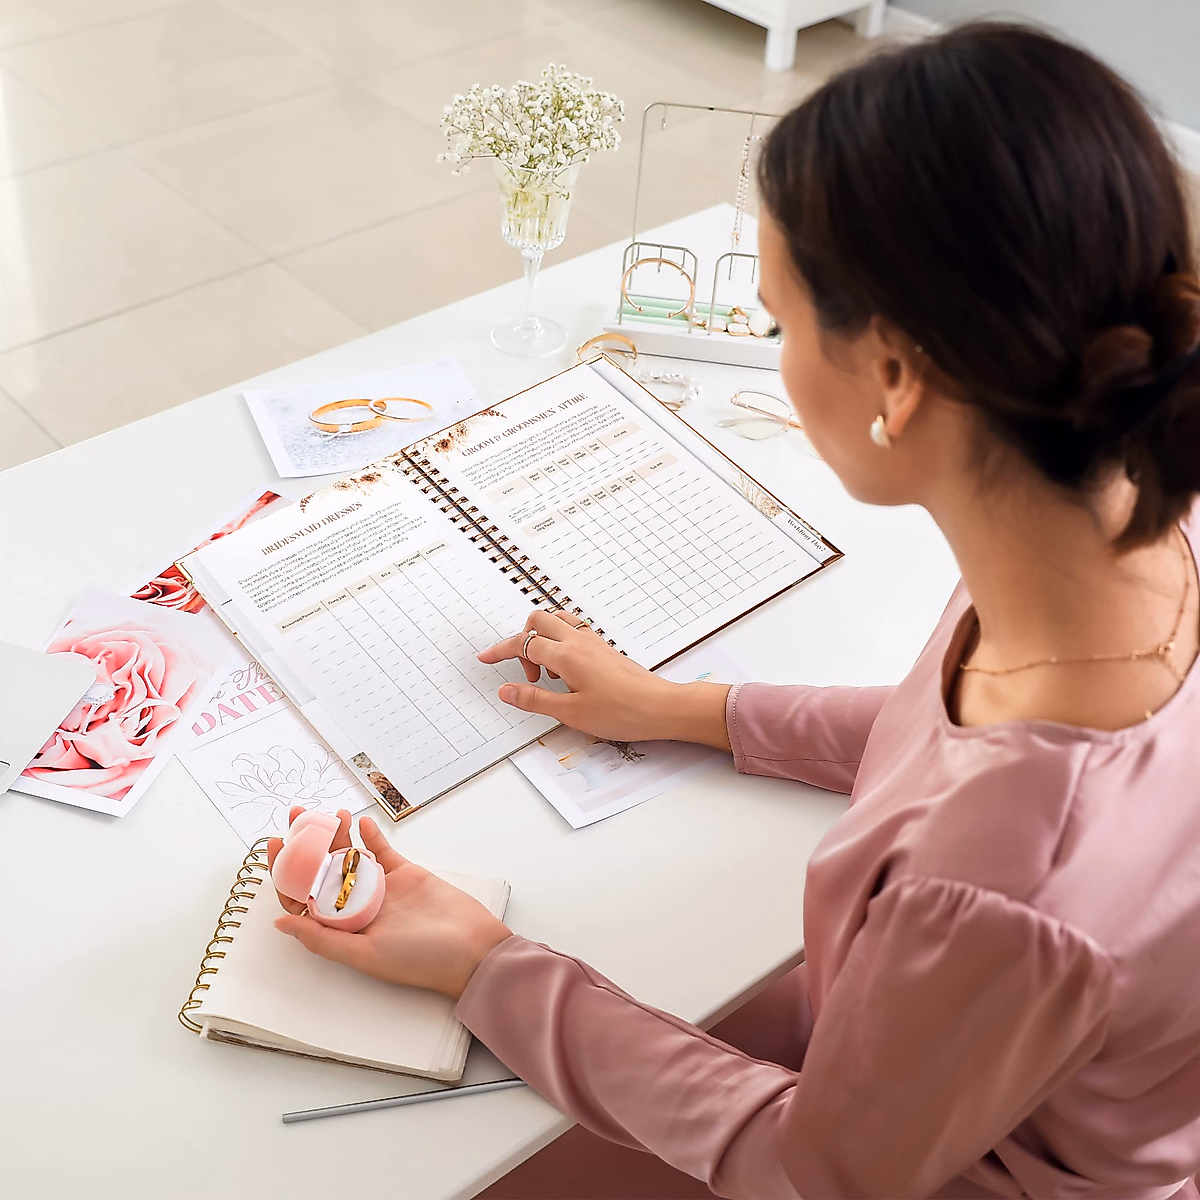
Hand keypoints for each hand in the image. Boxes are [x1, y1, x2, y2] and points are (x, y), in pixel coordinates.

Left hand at [266, 807, 510, 999]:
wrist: (471, 947)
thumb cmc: (421, 960)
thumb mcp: (365, 955)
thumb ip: (323, 940)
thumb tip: (280, 922)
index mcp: (341, 928)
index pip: (302, 897)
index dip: (285, 872)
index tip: (277, 844)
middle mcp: (355, 906)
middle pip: (321, 870)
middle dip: (306, 842)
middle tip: (296, 815)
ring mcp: (379, 888)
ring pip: (349, 856)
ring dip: (337, 834)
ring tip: (330, 813)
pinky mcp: (404, 873)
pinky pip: (382, 850)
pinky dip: (371, 834)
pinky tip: (360, 820)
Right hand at [477, 609, 731, 748]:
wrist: (660, 708)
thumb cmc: (622, 712)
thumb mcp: (570, 713)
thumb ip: (534, 699)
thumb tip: (506, 690)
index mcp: (567, 655)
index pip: (524, 643)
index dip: (501, 650)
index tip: (486, 657)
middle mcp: (579, 641)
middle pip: (538, 620)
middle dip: (521, 642)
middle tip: (525, 674)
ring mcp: (594, 642)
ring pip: (558, 620)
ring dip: (543, 638)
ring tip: (545, 673)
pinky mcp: (604, 648)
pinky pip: (574, 630)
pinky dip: (560, 642)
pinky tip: (565, 672)